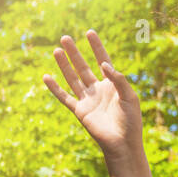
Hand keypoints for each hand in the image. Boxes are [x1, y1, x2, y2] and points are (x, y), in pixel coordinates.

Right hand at [42, 30, 142, 158]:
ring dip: (64, 65)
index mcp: (112, 85)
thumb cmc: (131, 121)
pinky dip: (55, 88)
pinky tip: (46, 77)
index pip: (103, 60)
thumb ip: (118, 79)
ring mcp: (88, 100)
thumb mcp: (129, 97)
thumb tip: (104, 64)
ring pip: (73, 78)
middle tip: (65, 37)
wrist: (122, 144)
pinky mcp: (80, 111)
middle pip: (84, 67)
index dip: (97, 47)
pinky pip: (65, 97)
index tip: (89, 32)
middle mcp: (98, 90)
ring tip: (56, 50)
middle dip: (75, 52)